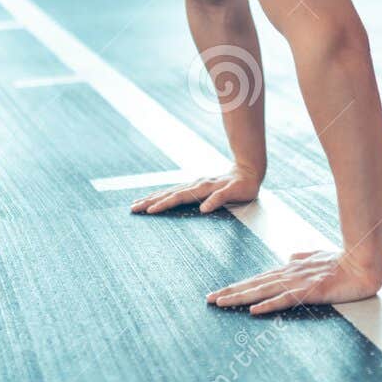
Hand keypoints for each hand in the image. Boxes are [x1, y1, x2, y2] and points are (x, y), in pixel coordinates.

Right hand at [129, 168, 260, 214]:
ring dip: (153, 198)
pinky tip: (154, 199)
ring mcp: (194, 185)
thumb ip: (220, 199)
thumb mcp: (237, 193)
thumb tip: (203, 209)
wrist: (248, 171)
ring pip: (169, 191)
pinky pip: (175, 191)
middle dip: (150, 201)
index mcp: (203, 188)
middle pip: (169, 194)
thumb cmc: (244, 186)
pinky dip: (163, 195)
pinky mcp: (195, 186)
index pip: (179, 197)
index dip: (164, 204)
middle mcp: (196, 185)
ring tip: (137, 203)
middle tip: (133, 208)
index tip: (150, 210)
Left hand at [208, 250, 381, 314]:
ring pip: (263, 291)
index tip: (220, 292)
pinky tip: (253, 310)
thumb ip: (303, 257)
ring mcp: (299, 283)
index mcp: (291, 269)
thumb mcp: (319, 258)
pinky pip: (285, 300)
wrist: (363, 264)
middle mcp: (290, 274)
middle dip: (230, 292)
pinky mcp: (310, 292)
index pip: (259, 279)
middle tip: (208, 299)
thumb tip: (289, 257)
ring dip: (240, 297)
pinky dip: (268, 304)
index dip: (239, 286)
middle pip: (254, 284)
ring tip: (221, 302)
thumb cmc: (343, 262)